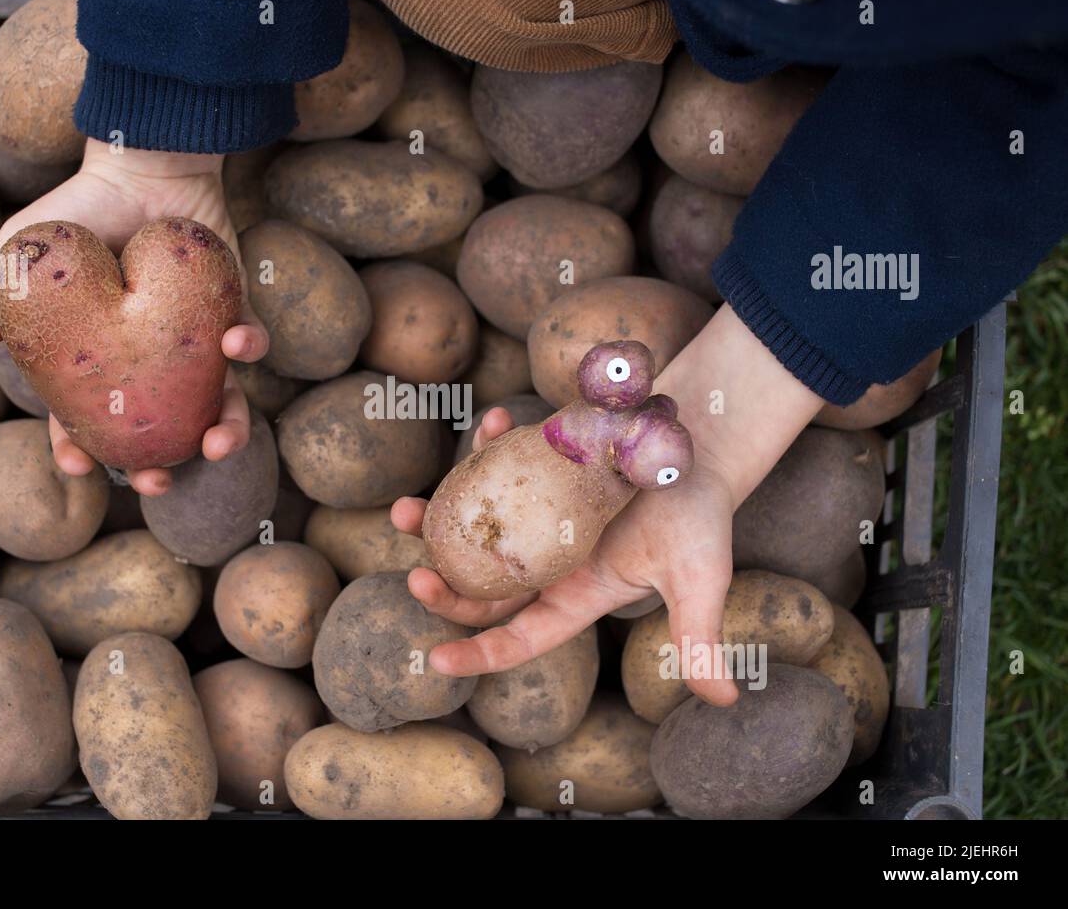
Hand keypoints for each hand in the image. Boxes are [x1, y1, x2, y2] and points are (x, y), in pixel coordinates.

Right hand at [0, 141, 268, 495]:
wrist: (142, 165)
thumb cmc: (80, 210)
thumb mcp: (24, 243)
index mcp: (99, 361)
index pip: (85, 419)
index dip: (79, 449)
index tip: (77, 465)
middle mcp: (150, 363)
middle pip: (156, 432)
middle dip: (157, 467)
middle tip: (156, 483)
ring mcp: (193, 344)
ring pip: (218, 404)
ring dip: (224, 432)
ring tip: (217, 445)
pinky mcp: (233, 312)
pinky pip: (251, 340)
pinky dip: (249, 347)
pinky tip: (234, 344)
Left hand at [391, 304, 826, 706]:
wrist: (702, 443)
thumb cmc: (700, 513)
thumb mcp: (701, 578)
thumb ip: (700, 638)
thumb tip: (724, 704)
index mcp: (575, 593)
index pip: (519, 637)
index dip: (479, 654)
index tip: (434, 661)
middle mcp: (546, 558)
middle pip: (480, 587)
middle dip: (441, 587)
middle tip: (415, 575)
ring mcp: (534, 512)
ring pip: (470, 526)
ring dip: (433, 519)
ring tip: (402, 510)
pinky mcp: (534, 465)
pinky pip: (497, 461)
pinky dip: (486, 444)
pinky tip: (489, 422)